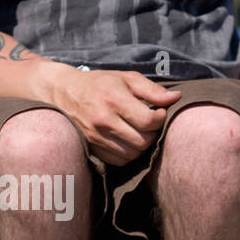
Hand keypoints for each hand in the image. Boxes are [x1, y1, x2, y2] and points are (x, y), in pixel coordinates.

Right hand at [52, 69, 180, 165]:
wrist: (63, 93)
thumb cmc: (100, 84)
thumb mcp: (126, 79)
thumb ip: (152, 90)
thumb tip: (176, 98)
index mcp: (113, 99)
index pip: (149, 121)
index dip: (161, 118)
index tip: (159, 112)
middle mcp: (103, 120)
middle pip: (143, 141)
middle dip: (153, 133)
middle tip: (151, 124)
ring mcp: (96, 137)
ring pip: (133, 154)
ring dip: (142, 145)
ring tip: (140, 132)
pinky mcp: (92, 148)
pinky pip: (120, 160)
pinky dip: (129, 153)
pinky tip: (128, 140)